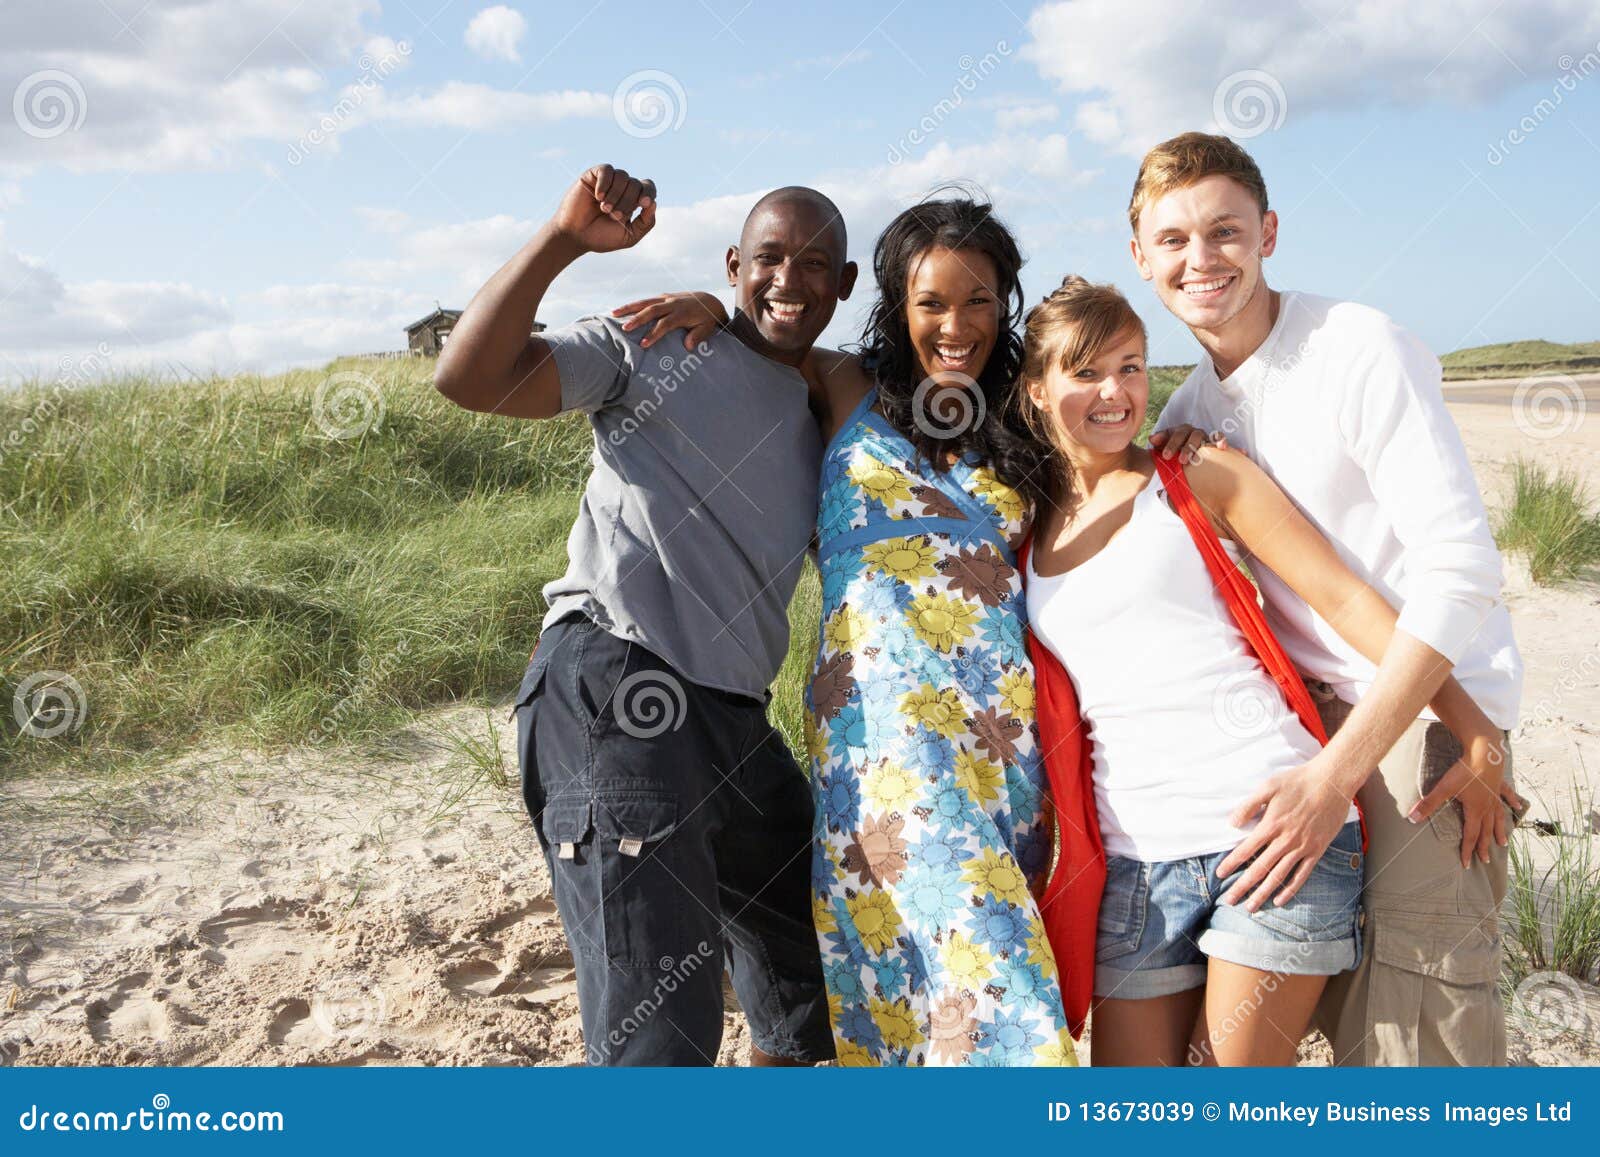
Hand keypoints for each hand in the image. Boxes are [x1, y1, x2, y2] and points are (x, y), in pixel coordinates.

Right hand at [553, 164, 656, 253]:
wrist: (575, 236)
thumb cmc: (601, 237)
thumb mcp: (629, 236)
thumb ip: (646, 223)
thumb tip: (654, 203)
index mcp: (633, 200)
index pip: (648, 187)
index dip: (648, 193)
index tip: (644, 204)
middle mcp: (622, 188)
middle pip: (636, 183)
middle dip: (628, 201)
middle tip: (614, 216)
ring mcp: (607, 181)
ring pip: (623, 175)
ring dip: (616, 194)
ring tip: (604, 209)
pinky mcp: (592, 175)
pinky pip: (607, 170)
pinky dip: (605, 183)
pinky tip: (598, 196)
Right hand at [613, 291, 728, 349]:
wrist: (709, 301)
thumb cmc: (707, 320)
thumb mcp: (707, 329)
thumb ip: (699, 337)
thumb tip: (688, 346)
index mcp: (682, 313)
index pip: (665, 324)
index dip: (654, 334)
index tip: (643, 344)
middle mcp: (672, 303)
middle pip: (652, 310)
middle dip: (637, 319)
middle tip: (624, 329)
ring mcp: (666, 298)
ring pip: (645, 302)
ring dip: (629, 307)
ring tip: (613, 313)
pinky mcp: (662, 297)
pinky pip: (646, 300)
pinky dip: (633, 305)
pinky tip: (621, 311)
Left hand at [1149, 423, 1225, 462]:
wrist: (1187, 456)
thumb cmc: (1175, 452)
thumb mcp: (1165, 447)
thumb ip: (1158, 442)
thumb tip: (1152, 438)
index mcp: (1179, 432)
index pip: (1174, 434)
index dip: (1170, 444)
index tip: (1165, 456)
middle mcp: (1191, 432)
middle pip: (1188, 435)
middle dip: (1185, 447)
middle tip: (1181, 461)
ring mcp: (1203, 436)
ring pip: (1201, 436)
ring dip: (1199, 446)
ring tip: (1196, 459)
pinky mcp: (1214, 441)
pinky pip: (1219, 438)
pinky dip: (1221, 440)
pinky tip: (1222, 447)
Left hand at [1214, 759, 1354, 909]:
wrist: (1331, 782)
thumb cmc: (1298, 781)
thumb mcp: (1268, 786)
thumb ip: (1249, 805)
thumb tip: (1233, 823)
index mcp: (1271, 825)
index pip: (1246, 850)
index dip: (1232, 864)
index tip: (1220, 875)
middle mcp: (1285, 840)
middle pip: (1260, 869)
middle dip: (1243, 886)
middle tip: (1230, 900)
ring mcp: (1302, 848)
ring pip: (1279, 876)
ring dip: (1263, 893)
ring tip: (1251, 907)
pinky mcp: (1317, 850)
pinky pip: (1302, 875)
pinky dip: (1290, 889)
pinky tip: (1279, 900)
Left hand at [1409, 737, 1526, 867]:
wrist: (1485, 752)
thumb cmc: (1465, 771)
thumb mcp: (1444, 788)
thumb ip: (1428, 804)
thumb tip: (1412, 818)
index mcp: (1475, 810)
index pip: (1471, 836)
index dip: (1468, 850)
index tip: (1467, 864)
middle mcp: (1488, 806)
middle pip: (1486, 831)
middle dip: (1484, 846)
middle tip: (1485, 860)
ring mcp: (1496, 796)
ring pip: (1499, 817)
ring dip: (1499, 831)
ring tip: (1502, 843)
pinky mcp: (1499, 784)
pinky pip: (1507, 796)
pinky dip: (1512, 802)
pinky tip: (1518, 807)